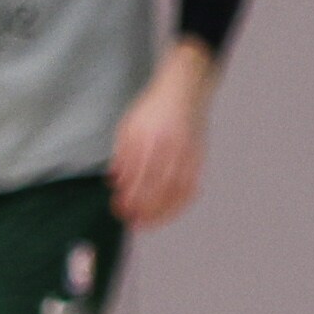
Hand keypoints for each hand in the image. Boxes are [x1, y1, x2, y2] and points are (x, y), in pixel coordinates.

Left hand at [110, 43, 215, 227]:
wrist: (183, 90)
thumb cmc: (152, 108)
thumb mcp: (128, 126)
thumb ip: (121, 155)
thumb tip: (115, 182)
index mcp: (149, 137)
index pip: (139, 175)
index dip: (130, 196)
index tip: (120, 208)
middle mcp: (170, 147)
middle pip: (158, 187)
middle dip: (144, 209)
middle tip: (131, 222)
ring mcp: (187, 153)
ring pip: (177, 191)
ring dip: (162, 212)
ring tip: (148, 223)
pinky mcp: (198, 157)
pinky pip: (192, 186)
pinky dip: (181, 203)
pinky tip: (169, 211)